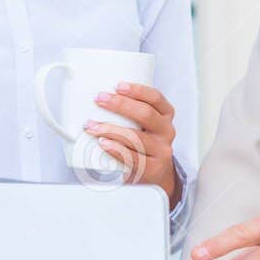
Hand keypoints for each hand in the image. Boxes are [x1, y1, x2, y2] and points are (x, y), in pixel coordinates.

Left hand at [85, 82, 179, 206]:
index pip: (156, 98)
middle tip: (100, 100)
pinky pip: (132, 157)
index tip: (118, 86)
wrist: (155, 173)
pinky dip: (115, 149)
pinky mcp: (153, 168)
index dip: (137, 90)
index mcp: (165, 115)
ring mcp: (161, 151)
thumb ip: (129, 112)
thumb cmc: (144, 143)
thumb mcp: (144, 124)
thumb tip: (100, 99)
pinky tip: (103, 143)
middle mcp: (166, 131)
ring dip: (111, 129)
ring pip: (136, 137)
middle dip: (120, 105)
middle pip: (146, 115)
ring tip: (93, 126)